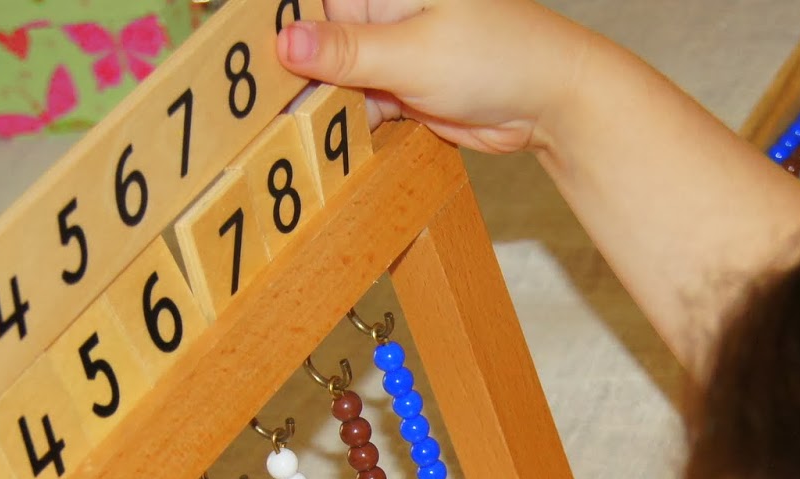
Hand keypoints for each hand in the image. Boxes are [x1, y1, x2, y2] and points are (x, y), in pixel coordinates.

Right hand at [276, 0, 597, 155]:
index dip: (282, 30)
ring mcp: (392, 50)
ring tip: (295, 134)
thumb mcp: (412, 54)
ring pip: (335, 79)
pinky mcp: (402, 87)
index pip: (314, 4)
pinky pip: (359, 105)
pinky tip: (333, 144)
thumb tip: (285, 40)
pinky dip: (349, 125)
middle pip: (319, 41)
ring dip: (323, 107)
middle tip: (265, 111)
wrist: (550, 101)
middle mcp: (383, 10)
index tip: (250, 65)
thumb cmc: (498, 55)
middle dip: (299, 74)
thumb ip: (346, 51)